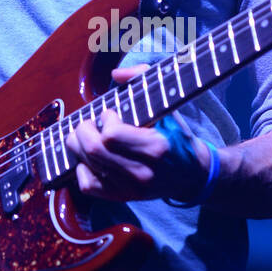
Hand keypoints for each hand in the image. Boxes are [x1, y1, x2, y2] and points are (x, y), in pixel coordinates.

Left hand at [65, 66, 209, 203]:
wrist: (193, 175)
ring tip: (86, 134)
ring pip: (87, 165)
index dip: (105, 119)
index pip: (111, 135)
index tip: (111, 112)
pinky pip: (88, 185)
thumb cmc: (179, 137)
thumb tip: (116, 74)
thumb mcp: (170, 106)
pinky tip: (89, 157)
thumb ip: (145, 80)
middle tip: (90, 122)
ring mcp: (130, 188)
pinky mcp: (122, 196)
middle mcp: (141, 172)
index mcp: (155, 147)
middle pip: (94, 150)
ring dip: (78, 145)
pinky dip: (82, 168)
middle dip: (83, 130)